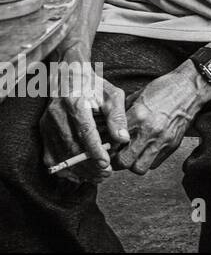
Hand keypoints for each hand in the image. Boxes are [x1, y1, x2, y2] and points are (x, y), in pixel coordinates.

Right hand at [40, 63, 129, 182]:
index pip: (84, 130)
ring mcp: (47, 125)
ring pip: (61, 155)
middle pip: (72, 146)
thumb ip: (118, 116)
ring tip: (98, 176)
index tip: (106, 162)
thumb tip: (123, 139)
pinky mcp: (43, 133)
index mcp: (75, 101)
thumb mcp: (112, 95)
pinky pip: (51, 157)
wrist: (70, 78)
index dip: (95, 149)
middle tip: (106, 173)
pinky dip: (66, 169)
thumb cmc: (95, 87)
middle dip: (89, 164)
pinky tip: (82, 173)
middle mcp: (57, 114)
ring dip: (80, 170)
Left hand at [115, 62, 210, 175]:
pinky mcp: (173, 145)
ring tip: (134, 154)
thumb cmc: (164, 89)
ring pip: (139, 168)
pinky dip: (148, 160)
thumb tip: (110, 129)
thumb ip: (124, 115)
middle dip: (119, 160)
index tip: (109, 145)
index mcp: (138, 116)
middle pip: (124, 161)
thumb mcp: (138, 96)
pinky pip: (155, 163)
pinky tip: (148, 150)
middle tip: (119, 154)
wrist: (191, 88)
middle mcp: (149, 130)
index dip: (108, 146)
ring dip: (134, 164)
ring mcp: (163, 139)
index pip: (114, 142)